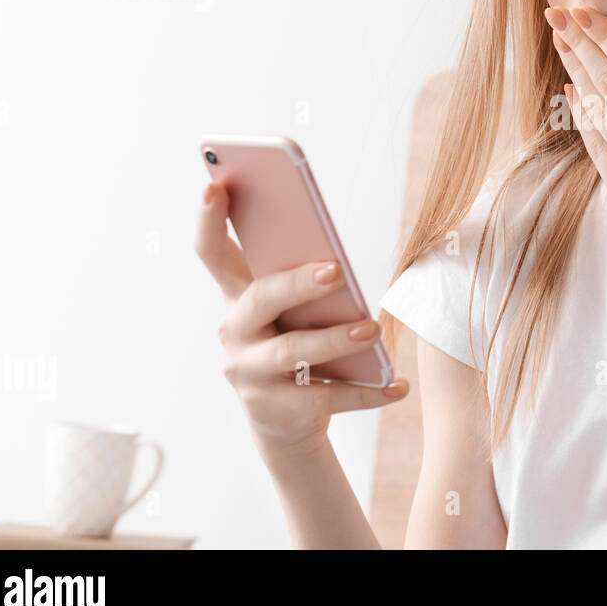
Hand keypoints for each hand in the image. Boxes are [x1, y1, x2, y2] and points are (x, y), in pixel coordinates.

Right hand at [194, 181, 409, 456]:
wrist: (288, 420)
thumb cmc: (297, 344)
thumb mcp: (295, 311)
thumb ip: (302, 280)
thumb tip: (334, 261)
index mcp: (237, 296)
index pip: (211, 252)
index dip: (208, 219)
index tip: (216, 185)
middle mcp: (234, 332)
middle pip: (259, 300)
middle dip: (296, 283)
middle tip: (335, 270)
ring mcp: (250, 375)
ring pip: (292, 352)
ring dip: (335, 339)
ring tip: (372, 329)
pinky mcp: (276, 411)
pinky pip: (327, 398)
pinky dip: (367, 392)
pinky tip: (398, 386)